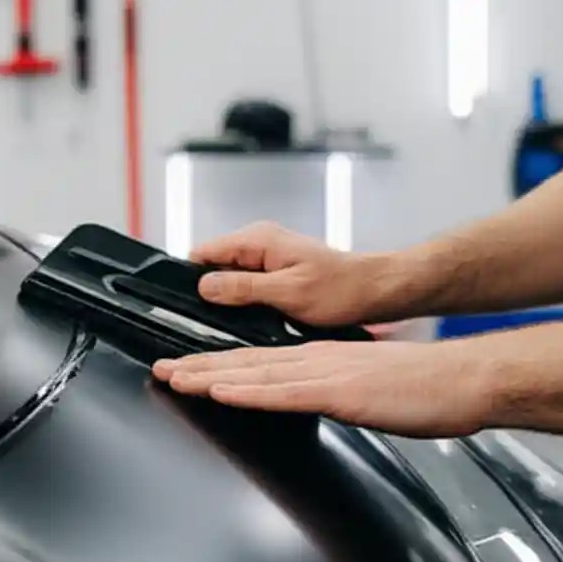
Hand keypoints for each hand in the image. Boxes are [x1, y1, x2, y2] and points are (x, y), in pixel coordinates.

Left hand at [153, 341, 496, 437]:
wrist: (463, 379)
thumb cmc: (426, 388)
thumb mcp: (369, 389)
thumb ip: (337, 392)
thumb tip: (317, 402)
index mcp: (322, 359)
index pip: (258, 363)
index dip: (218, 365)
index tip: (186, 369)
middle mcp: (315, 359)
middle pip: (245, 363)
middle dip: (198, 367)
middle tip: (160, 370)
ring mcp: (325, 373)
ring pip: (254, 372)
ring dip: (209, 375)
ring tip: (173, 377)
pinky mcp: (339, 391)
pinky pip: (284, 392)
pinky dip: (247, 391)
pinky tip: (221, 392)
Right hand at [191, 221, 409, 325]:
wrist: (375, 291)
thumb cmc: (341, 289)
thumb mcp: (287, 292)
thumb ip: (242, 288)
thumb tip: (205, 287)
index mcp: (258, 240)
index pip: (202, 251)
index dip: (191, 278)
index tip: (188, 304)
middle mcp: (260, 243)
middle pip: (213, 266)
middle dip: (211, 292)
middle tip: (217, 320)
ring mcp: (268, 256)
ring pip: (229, 278)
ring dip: (231, 300)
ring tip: (239, 321)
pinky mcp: (276, 272)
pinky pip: (247, 284)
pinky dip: (247, 302)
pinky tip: (256, 318)